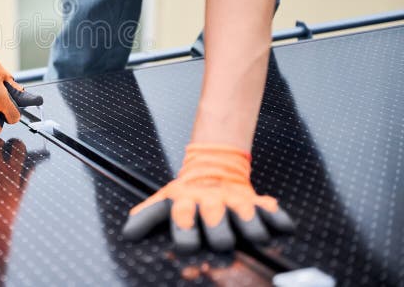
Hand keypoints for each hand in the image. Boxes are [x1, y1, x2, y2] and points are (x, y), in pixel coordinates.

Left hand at [122, 143, 293, 251]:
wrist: (212, 165)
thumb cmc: (186, 195)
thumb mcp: (163, 201)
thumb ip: (146, 217)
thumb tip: (127, 235)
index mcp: (186, 203)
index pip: (183, 221)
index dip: (184, 234)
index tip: (187, 246)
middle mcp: (211, 202)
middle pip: (217, 225)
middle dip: (220, 235)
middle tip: (221, 242)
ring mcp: (235, 202)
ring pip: (246, 219)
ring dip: (251, 229)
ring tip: (253, 236)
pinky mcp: (258, 203)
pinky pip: (273, 212)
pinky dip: (279, 220)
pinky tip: (283, 228)